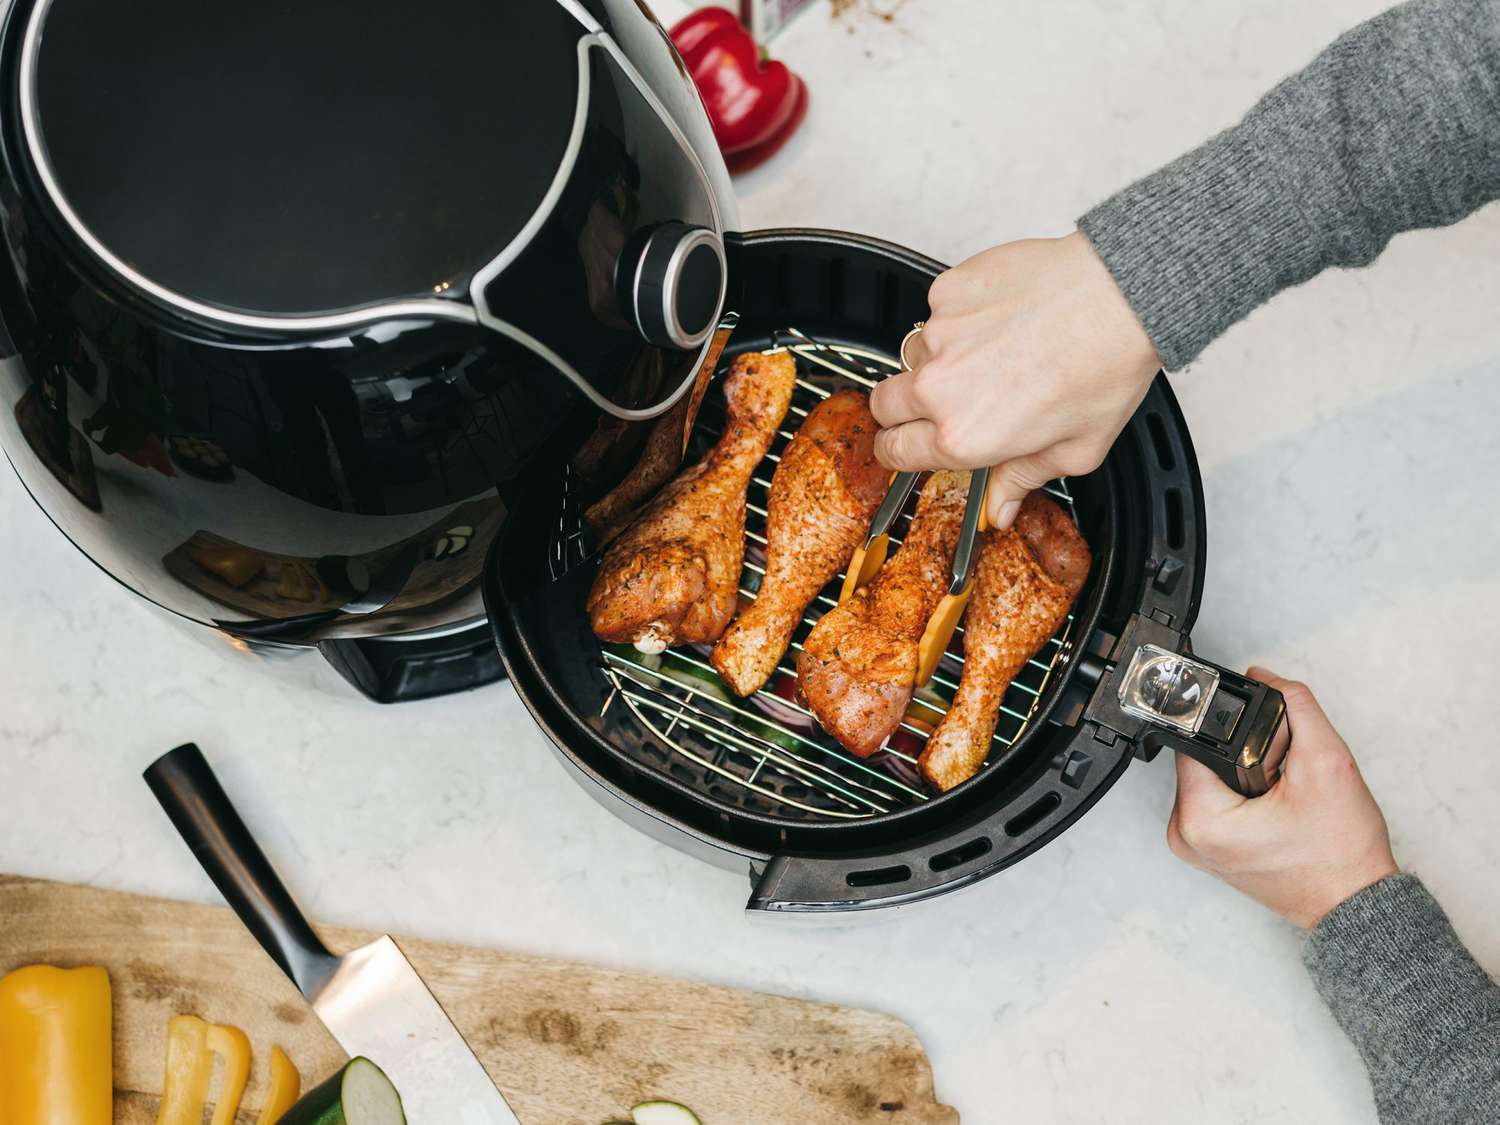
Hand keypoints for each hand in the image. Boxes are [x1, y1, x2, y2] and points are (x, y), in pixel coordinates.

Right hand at [869, 231, 1159, 528]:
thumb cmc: (1104, 368)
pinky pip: (936, 310)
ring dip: (935, 360)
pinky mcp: (947, 292)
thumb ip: (1023, 480)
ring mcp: (939, 335)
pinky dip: (959, 317)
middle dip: (901, 409)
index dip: (897, 450)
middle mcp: (940, 387)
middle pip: (883, 404)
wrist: (1120, 295)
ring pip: (912, 354)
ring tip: (985, 353)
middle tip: (937, 403)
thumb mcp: (1074, 451)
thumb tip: (1000, 507)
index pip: (895, 451)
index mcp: (964, 436)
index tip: (904, 444)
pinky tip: (998, 318)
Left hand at [1167, 668, 1397, 928]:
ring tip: (1281, 792)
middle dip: (1243, 753)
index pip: (1196, 740)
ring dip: (1244, 772)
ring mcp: (1194, 845)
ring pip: (1211, 776)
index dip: (1233, 726)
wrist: (1355, 903)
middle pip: (1202, 758)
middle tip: (1282, 773)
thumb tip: (1265, 678)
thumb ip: (1295, 707)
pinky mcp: (1208, 848)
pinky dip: (1243, 793)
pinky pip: (1216, 799)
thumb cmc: (1342, 854)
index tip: (1266, 739)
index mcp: (1200, 818)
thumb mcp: (1328, 762)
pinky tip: (1273, 804)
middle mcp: (1186, 835)